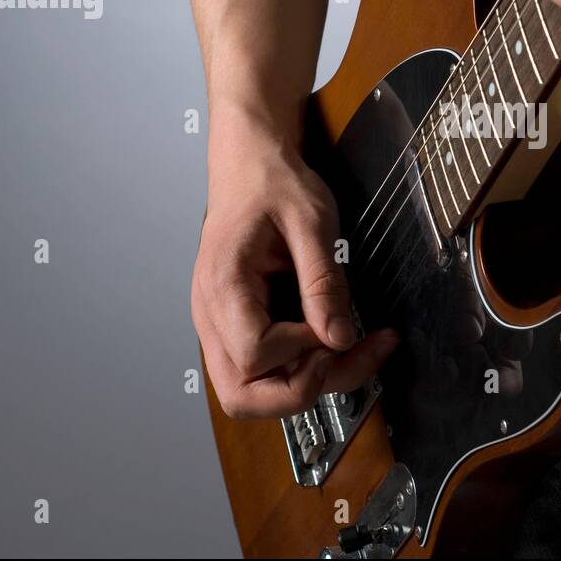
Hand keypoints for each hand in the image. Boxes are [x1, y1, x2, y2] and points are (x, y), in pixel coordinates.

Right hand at [191, 107, 397, 417]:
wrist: (249, 164)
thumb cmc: (272, 183)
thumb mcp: (311, 221)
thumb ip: (324, 282)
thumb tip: (339, 337)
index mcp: (223, 284)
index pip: (254, 356)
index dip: (301, 351)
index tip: (333, 325)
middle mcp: (210, 314)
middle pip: (240, 396)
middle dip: (301, 391)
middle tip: (344, 354)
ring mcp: (218, 326)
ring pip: (249, 394)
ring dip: (304, 385)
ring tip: (349, 349)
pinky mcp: (234, 327)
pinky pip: (259, 372)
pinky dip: (298, 369)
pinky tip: (332, 342)